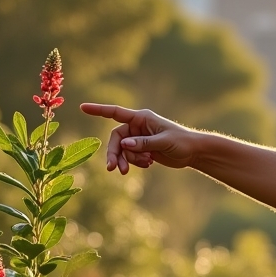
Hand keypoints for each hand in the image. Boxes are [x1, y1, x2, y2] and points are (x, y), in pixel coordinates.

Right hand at [80, 103, 195, 172]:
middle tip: (114, 169)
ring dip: (127, 160)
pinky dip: (136, 162)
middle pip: (116, 139)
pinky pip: (130, 157)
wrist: (193, 152)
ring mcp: (139, 138)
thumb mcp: (164, 142)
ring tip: (140, 167)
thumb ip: (144, 143)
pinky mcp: (142, 149)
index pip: (115, 112)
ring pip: (122, 150)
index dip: (98, 110)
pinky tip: (150, 164)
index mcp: (141, 118)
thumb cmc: (182, 142)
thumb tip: (124, 144)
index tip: (82, 107)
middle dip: (115, 153)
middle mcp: (137, 126)